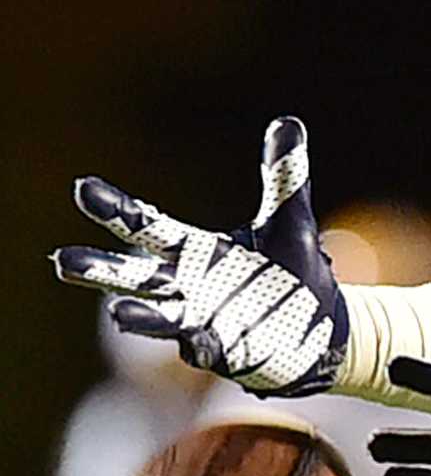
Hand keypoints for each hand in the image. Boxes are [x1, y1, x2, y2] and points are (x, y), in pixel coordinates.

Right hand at [51, 117, 346, 396]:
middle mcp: (190, 288)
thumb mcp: (291, 221)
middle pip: (137, 276)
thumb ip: (285, 178)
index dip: (118, 210)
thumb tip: (289, 123)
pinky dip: (204, 345)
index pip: (149, 227)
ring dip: (142, 316)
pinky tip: (203, 343)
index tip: (84, 189)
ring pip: (163, 319)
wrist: (322, 326)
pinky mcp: (227, 351)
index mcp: (197, 253)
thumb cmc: (292, 271)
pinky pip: (208, 349)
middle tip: (63, 260)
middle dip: (101, 269)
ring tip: (119, 313)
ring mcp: (204, 323)